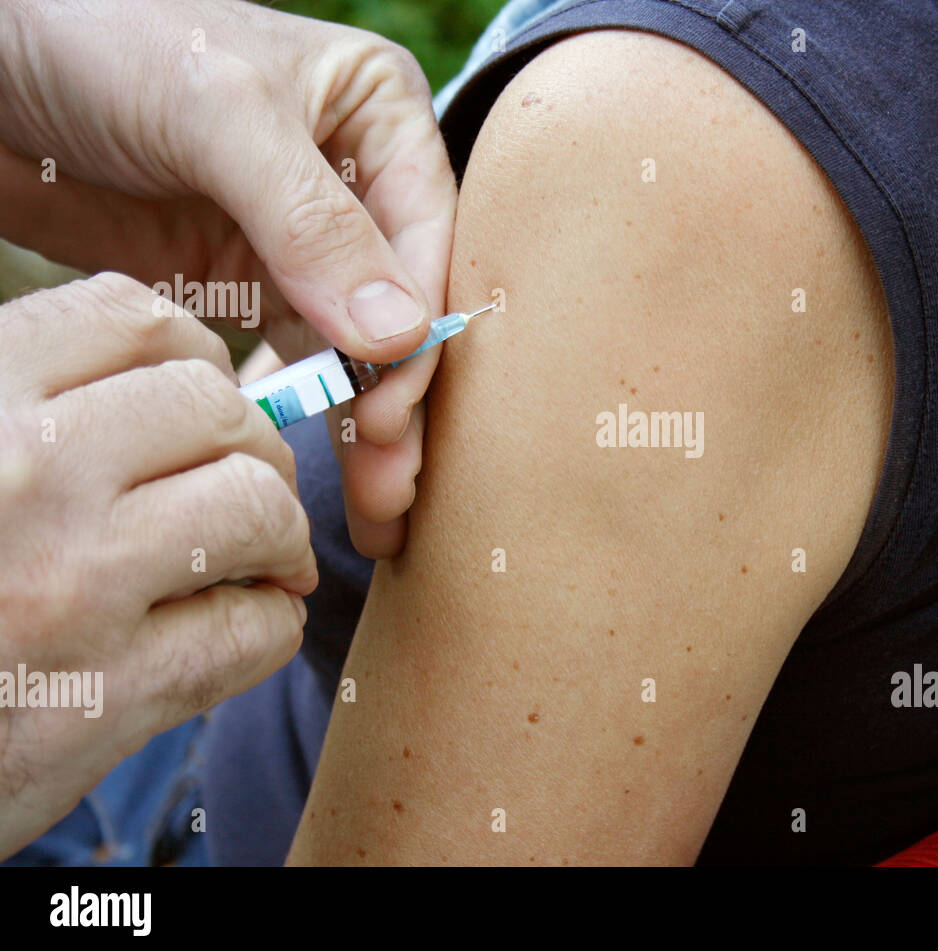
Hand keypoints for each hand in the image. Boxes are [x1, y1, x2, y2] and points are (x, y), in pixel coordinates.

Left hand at [0, 0, 457, 555]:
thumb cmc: (102, 38)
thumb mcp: (220, 114)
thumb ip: (313, 223)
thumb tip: (397, 336)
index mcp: (379, 117)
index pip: (426, 240)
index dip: (416, 333)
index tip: (390, 415)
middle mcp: (356, 180)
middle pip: (403, 307)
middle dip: (402, 400)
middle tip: (393, 492)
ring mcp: (303, 238)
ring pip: (358, 346)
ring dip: (368, 424)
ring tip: (377, 508)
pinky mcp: (248, 280)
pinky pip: (298, 357)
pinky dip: (313, 412)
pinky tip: (324, 467)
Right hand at [0, 273, 316, 857]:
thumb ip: (43, 406)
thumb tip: (207, 369)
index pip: (130, 318)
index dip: (192, 356)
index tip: (198, 401)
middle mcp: (16, 478)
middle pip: (214, 409)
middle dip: (254, 447)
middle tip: (243, 488)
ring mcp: (65, 588)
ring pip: (255, 506)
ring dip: (279, 535)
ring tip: (256, 560)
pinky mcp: (107, 697)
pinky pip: (256, 629)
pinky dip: (268, 627)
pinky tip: (229, 632)